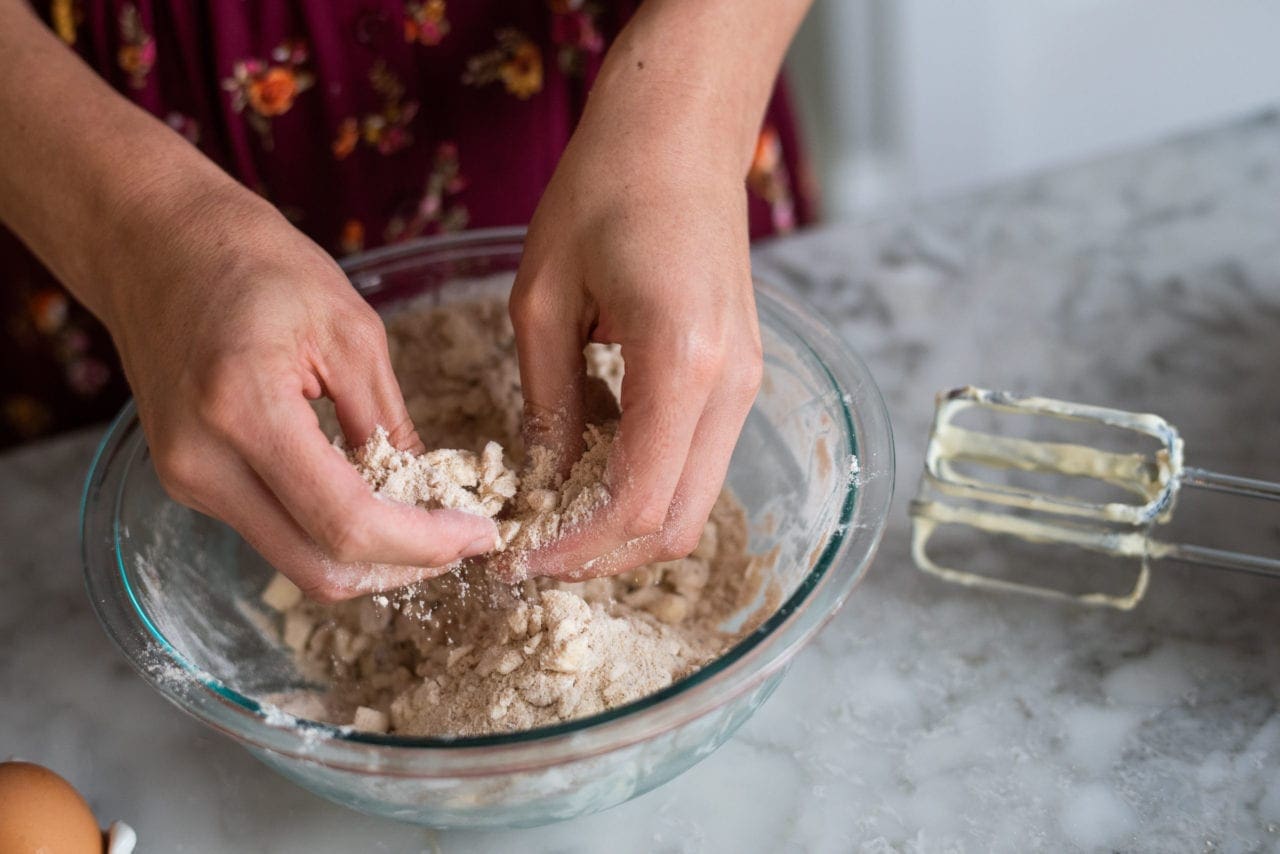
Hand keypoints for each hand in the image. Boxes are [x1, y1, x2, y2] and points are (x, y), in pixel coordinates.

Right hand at [104, 184, 497, 600]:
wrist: (155, 245)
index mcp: (245, 408)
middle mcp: (203, 462)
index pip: (345, 522)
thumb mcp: (351, 330)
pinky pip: (276, 534)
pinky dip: (334, 534)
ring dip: (372, 559)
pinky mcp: (190, 483)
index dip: (424, 544)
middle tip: (463, 540)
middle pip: (319, 568)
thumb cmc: (258, 264)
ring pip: (297, 563)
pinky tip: (377, 503)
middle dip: (404, 568)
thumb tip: (435, 498)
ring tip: (430, 524)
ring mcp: (188, 480)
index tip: (481, 534)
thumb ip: (390, 422)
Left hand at [509, 87, 762, 579]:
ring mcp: (747, 385)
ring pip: (692, 503)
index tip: (515, 560)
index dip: (573, 550)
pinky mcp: (742, 377)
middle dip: (599, 556)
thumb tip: (542, 483)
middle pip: (678, 525)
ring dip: (623, 526)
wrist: (681, 131)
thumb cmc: (604, 188)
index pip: (638, 502)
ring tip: (550, 516)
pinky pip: (697, 464)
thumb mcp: (542, 298)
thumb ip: (547, 401)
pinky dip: (644, 488)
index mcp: (682, 359)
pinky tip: (589, 469)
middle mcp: (731, 385)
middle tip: (529, 552)